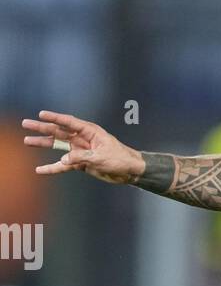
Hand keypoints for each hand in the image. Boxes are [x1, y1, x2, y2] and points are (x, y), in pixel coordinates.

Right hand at [21, 110, 143, 183]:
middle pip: (59, 132)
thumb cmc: (120, 159)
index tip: (41, 114)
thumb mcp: (101, 157)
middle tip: (26, 124)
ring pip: (58, 146)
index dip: (55, 118)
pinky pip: (64, 165)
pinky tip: (41, 170)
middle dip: (42, 128)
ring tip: (27, 141)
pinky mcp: (81, 163)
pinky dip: (53, 168)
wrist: (129, 171)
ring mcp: (80, 150)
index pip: (69, 122)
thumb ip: (81, 157)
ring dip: (43, 144)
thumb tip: (63, 159)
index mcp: (89, 131)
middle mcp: (82, 139)